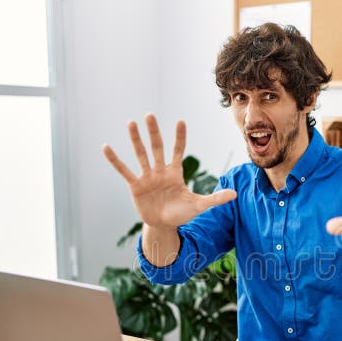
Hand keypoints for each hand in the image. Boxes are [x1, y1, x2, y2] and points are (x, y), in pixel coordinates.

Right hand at [102, 114, 236, 229]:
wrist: (163, 226)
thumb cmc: (181, 213)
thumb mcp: (199, 206)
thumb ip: (215, 199)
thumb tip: (235, 194)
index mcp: (175, 173)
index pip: (178, 151)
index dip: (180, 137)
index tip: (180, 121)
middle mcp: (160, 171)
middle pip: (157, 148)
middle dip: (154, 132)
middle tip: (150, 115)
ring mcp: (147, 177)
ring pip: (141, 155)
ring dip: (135, 140)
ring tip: (131, 123)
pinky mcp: (135, 186)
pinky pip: (124, 171)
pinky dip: (115, 160)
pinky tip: (106, 147)